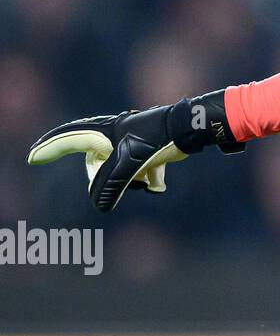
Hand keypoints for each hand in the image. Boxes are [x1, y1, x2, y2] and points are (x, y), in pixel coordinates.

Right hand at [27, 91, 243, 211]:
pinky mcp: (148, 150)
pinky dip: (150, 179)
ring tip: (151, 175)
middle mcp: (113, 135)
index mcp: (102, 133)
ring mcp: (131, 143)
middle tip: (129, 178)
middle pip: (98, 166)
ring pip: (122, 172)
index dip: (49, 149)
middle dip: (112, 179)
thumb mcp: (128, 164)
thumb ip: (109, 185)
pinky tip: (161, 180)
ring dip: (136, 180)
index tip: (32, 157)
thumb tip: (101, 205)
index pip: (69, 139)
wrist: (191, 130)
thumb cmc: (157, 140)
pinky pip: (141, 173)